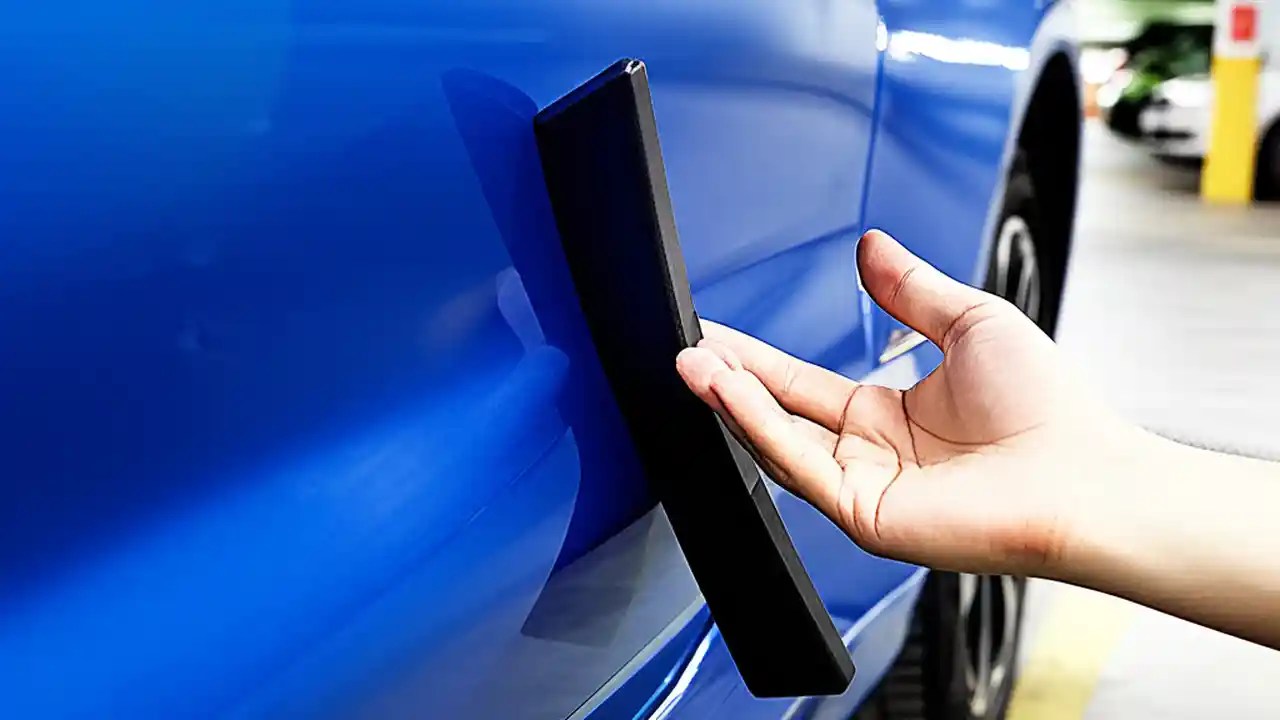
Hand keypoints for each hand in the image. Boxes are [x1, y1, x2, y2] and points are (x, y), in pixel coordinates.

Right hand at [677, 230, 1135, 575]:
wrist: (1085, 473)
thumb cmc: (1049, 409)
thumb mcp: (969, 323)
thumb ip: (911, 289)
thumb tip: (869, 246)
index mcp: (887, 416)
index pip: (800, 384)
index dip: (755, 358)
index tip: (713, 332)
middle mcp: (867, 455)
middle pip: (777, 413)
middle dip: (727, 379)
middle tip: (684, 346)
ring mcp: (862, 489)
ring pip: (778, 441)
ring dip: (731, 400)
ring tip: (691, 362)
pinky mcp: (863, 516)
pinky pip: (799, 465)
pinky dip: (759, 425)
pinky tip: (730, 391)